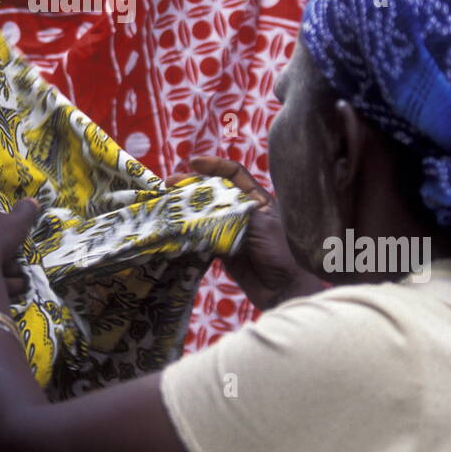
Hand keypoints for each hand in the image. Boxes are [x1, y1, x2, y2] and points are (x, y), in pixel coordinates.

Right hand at [166, 157, 323, 310]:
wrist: (282, 288)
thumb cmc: (280, 252)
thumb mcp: (260, 224)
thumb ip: (236, 210)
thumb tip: (210, 202)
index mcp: (256, 198)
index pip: (234, 173)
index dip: (214, 165)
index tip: (194, 163)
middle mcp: (241, 210)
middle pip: (214, 190)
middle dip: (192, 185)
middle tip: (170, 184)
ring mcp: (231, 228)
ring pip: (205, 211)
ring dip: (187, 206)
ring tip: (168, 202)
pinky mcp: (222, 247)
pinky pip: (202, 234)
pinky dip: (189, 229)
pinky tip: (176, 226)